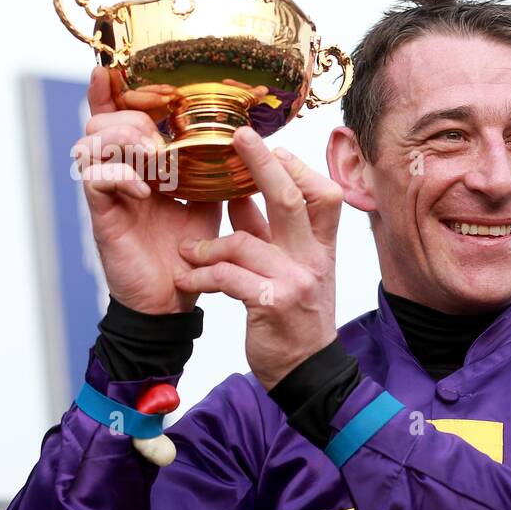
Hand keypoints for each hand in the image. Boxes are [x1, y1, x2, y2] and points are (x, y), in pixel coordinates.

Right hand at [76, 66, 221, 313]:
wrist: (176, 297)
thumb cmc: (193, 248)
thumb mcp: (210, 198)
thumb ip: (215, 167)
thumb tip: (245, 135)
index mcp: (145, 163)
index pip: (121, 116)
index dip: (113, 91)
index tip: (111, 67)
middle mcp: (121, 172)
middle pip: (102, 121)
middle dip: (127, 116)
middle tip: (154, 134)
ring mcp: (109, 192)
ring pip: (93, 143)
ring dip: (123, 140)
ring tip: (150, 156)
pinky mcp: (103, 215)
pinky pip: (94, 179)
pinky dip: (118, 175)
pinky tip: (142, 188)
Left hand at [173, 126, 342, 389]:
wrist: (308, 372)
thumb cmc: (297, 319)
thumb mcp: (291, 270)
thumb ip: (267, 233)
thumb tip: (240, 191)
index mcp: (322, 248)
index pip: (322, 195)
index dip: (298, 167)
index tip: (271, 149)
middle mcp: (313, 259)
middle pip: (291, 199)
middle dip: (262, 164)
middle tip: (237, 137)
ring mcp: (296, 281)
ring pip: (244, 242)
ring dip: (208, 245)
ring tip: (187, 252)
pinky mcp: (272, 304)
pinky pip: (227, 277)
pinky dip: (201, 276)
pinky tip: (188, 280)